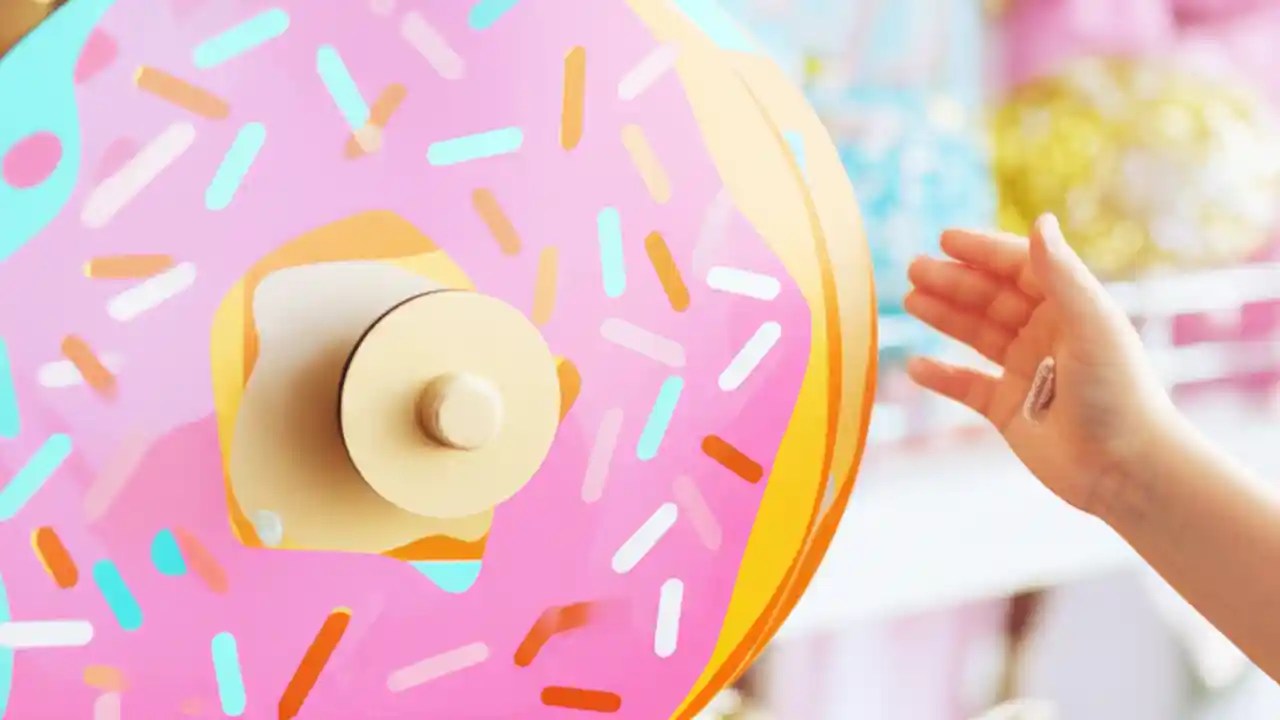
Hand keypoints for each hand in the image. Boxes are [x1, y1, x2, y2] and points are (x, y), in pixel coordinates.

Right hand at [904, 214, 1175, 514]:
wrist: (1125, 469)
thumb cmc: (1119, 392)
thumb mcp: (1091, 323)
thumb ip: (1060, 273)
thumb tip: (1040, 220)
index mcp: (1071, 309)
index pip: (1021, 268)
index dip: (984, 251)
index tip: (945, 239)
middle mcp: (1047, 336)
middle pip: (992, 299)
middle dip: (953, 281)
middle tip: (914, 268)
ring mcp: (1026, 372)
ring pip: (976, 336)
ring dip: (944, 317)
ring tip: (909, 300)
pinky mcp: (1009, 410)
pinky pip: (967, 386)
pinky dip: (942, 376)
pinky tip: (916, 366)